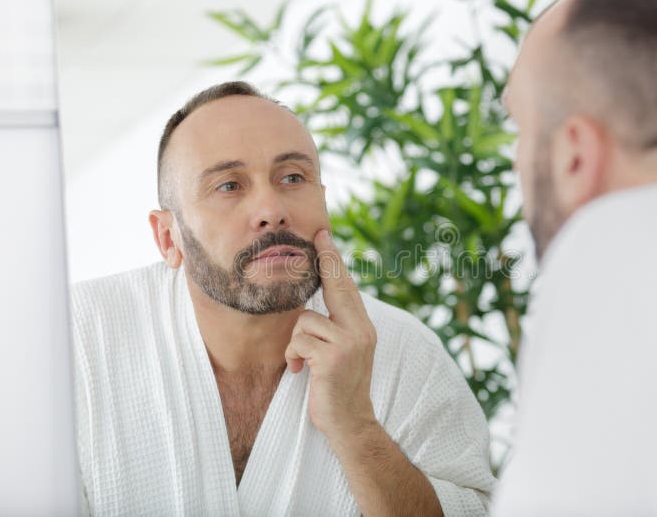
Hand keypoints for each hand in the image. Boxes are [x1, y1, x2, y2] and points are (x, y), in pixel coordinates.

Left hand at [284, 229, 377, 440]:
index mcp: (363, 326)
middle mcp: (361, 330)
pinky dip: (293, 357)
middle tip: (318, 235)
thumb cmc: (338, 385)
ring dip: (297, 343)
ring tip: (305, 362)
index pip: (347, 286)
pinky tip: (301, 372)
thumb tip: (317, 300)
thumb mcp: (343, 351)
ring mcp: (350, 343)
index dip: (335, 261)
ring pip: (305, 321)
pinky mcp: (334, 358)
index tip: (325, 236)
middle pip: (337, 286)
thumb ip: (336, 325)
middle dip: (326, 260)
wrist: (350, 422)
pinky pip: (299, 342)